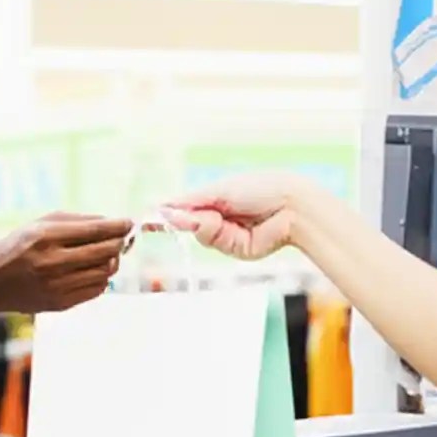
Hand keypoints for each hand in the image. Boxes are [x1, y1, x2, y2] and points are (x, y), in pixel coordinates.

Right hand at [0, 212, 133, 312]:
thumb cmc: (18, 247)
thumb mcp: (40, 224)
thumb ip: (77, 221)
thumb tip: (115, 224)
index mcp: (46, 236)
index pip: (96, 230)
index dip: (118, 226)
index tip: (129, 223)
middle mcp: (52, 262)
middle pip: (105, 252)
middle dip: (119, 243)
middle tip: (122, 239)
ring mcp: (57, 286)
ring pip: (104, 272)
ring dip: (111, 261)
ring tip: (106, 254)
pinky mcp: (60, 304)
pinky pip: (97, 290)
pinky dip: (101, 278)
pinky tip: (91, 271)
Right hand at [160, 172, 306, 260]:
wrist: (290, 206)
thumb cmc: (260, 188)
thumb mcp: (220, 191)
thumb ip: (191, 203)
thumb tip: (163, 208)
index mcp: (213, 198)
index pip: (183, 207)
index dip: (165, 213)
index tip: (146, 217)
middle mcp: (217, 217)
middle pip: (186, 224)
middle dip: (181, 219)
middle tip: (173, 216)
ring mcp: (225, 234)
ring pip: (198, 235)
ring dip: (202, 225)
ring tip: (219, 216)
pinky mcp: (234, 249)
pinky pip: (214, 243)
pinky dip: (214, 234)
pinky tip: (224, 225)